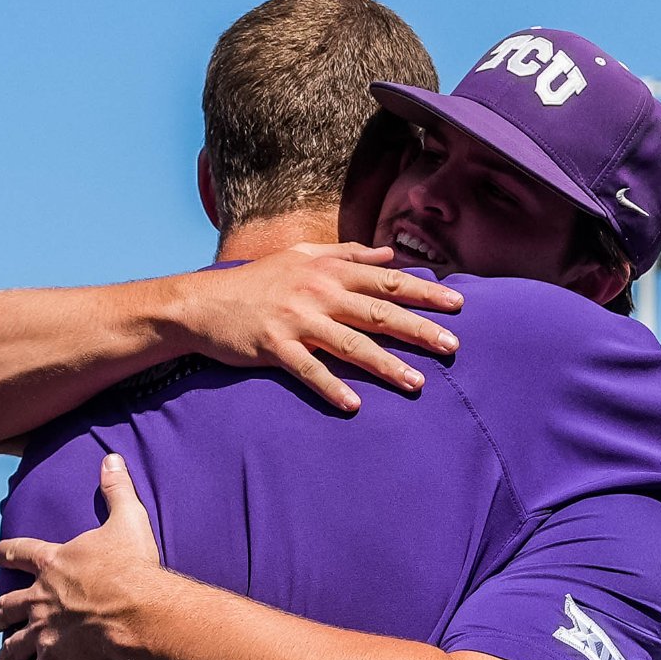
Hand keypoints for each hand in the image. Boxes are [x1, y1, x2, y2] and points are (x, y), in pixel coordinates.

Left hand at [0, 454, 176, 659]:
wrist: (135, 608)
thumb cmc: (132, 565)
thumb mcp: (126, 519)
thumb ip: (115, 489)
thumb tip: (111, 457)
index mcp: (53, 564)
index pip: (19, 553)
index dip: (5, 553)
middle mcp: (41, 598)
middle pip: (7, 605)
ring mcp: (45, 631)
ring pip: (14, 646)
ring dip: (5, 657)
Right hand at [160, 244, 461, 414]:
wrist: (202, 303)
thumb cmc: (256, 281)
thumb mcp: (301, 256)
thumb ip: (346, 253)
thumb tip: (388, 254)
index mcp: (328, 271)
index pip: (386, 280)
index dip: (424, 291)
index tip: (458, 302)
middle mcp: (318, 293)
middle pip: (378, 312)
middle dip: (419, 328)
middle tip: (453, 345)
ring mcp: (296, 320)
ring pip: (351, 344)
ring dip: (386, 365)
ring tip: (417, 383)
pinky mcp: (274, 347)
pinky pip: (308, 370)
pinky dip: (330, 387)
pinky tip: (353, 405)